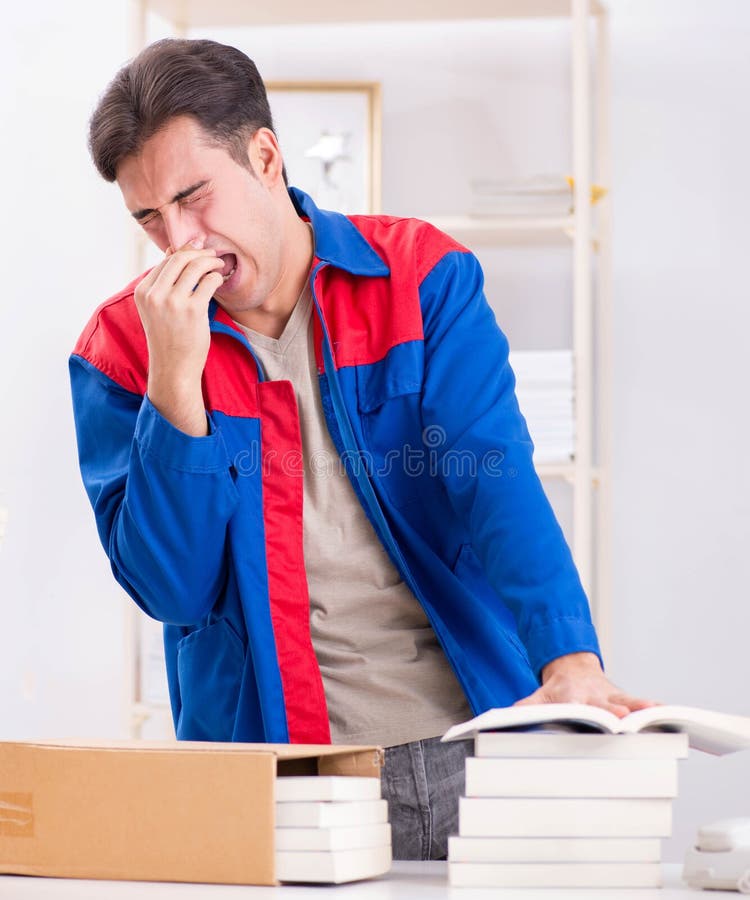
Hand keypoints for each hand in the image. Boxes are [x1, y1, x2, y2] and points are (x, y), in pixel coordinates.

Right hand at [134, 241, 224, 435]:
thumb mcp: (157, 308)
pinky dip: (217, 277)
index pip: (165, 261)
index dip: (185, 251)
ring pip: (195, 266)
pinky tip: (219, 281)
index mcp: (142, 292)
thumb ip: (164, 282)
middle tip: (213, 254)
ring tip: (219, 265)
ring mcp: (173, 302)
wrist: (174, 368)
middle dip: (199, 252)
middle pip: (179, 258)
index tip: (199, 248)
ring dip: (211, 262)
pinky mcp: (192, 310)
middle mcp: (155, 295)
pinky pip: (209, 281)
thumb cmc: (168, 338)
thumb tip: (174, 249)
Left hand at [514, 652, 658, 717]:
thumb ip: (523, 709)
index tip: (591, 715)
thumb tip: (502, 720)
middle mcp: (594, 696)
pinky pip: (638, 702)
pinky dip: (651, 707)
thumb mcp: (537, 697)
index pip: (579, 706)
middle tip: (624, 716)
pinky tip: (665, 711)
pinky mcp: (622, 697)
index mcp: (572, 697)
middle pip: (605, 705)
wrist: (571, 667)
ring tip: (654, 711)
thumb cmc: (557, 690)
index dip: (585, 712)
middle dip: (614, 711)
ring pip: (627, 700)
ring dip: (639, 707)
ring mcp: (609, 696)